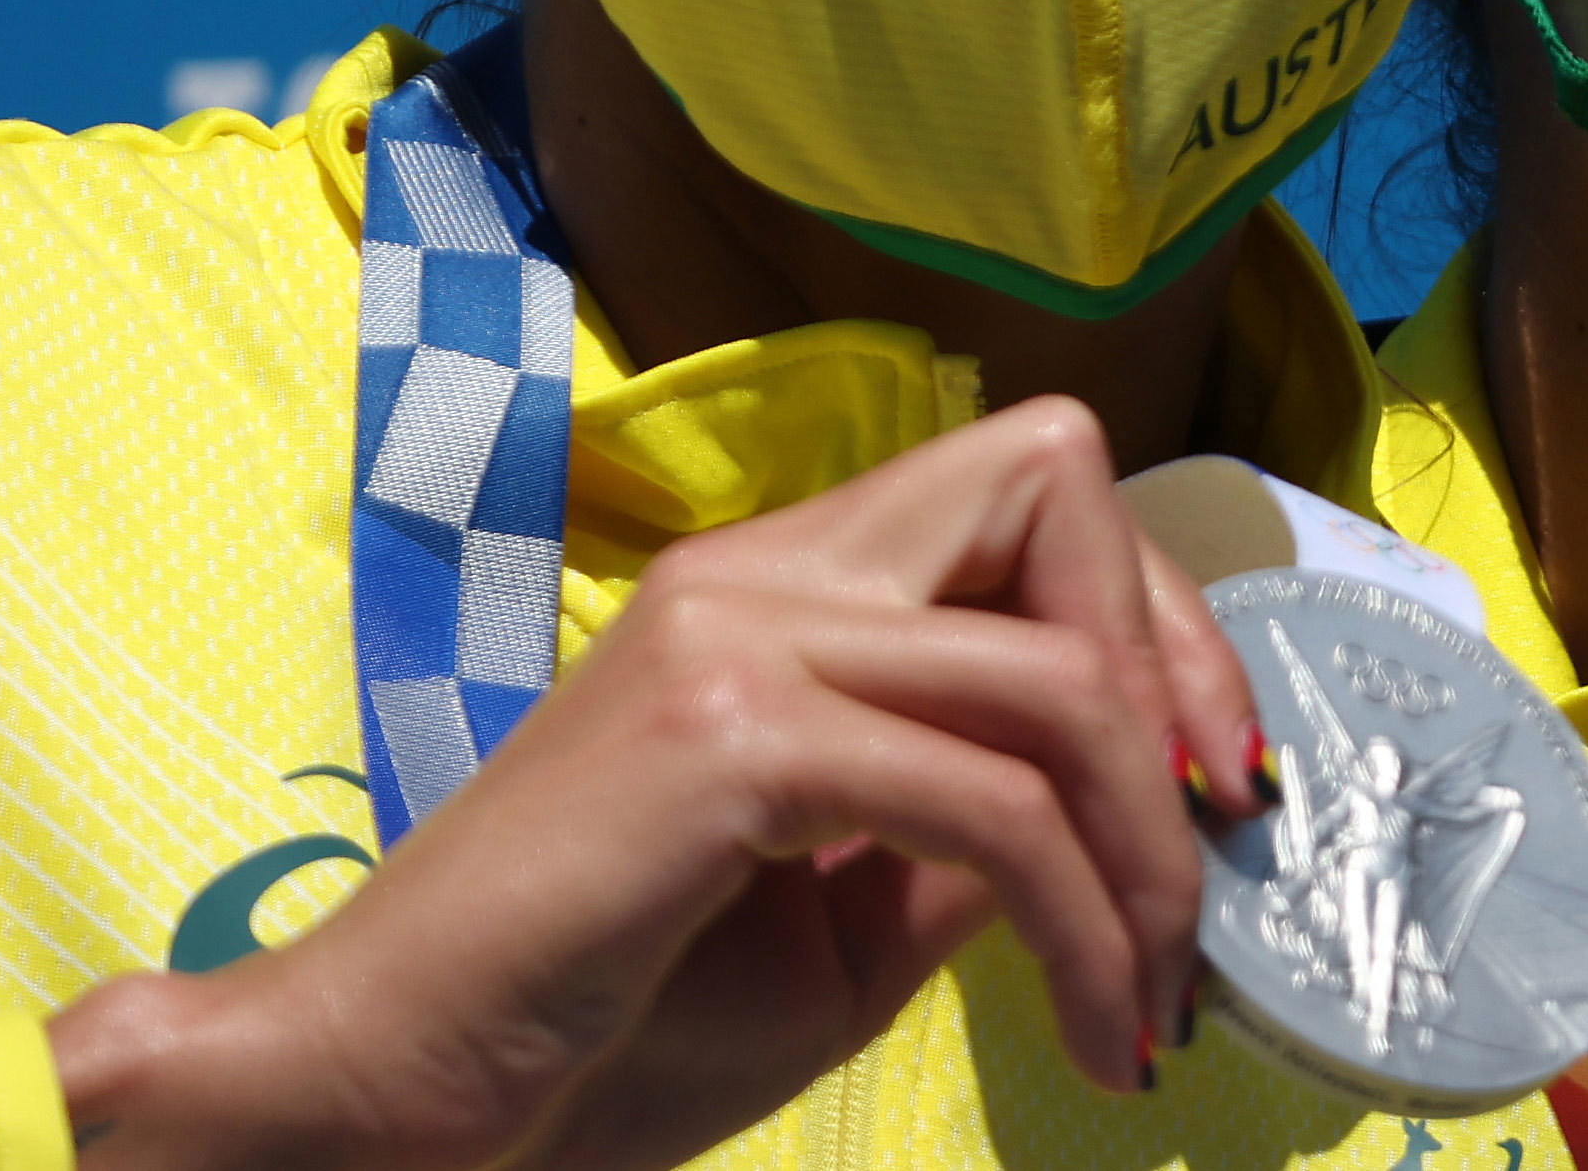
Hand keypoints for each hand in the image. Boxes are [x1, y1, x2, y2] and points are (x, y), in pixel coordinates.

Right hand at [49, 399, 1264, 1170]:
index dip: (1156, 617)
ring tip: (1153, 998)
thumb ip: (977, 828)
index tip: (1205, 783)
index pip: (1033, 490)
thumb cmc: (599, 1028)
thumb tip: (1136, 801)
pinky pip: (991, 804)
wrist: (380, 1106)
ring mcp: (738, 636)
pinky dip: (1082, 923)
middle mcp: (760, 568)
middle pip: (1056, 480)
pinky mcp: (728, 739)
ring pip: (1058, 670)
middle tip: (1208, 841)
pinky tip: (1093, 1033)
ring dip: (1148, 853)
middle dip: (1181, 659)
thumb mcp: (850, 914)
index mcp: (780, 585)